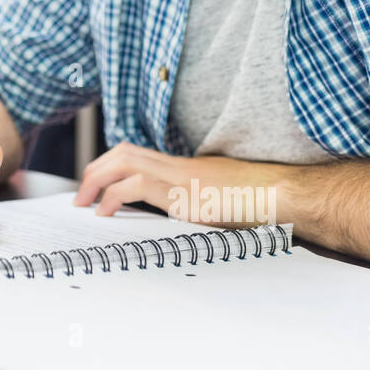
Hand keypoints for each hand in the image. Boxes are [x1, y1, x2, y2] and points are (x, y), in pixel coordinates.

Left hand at [74, 143, 305, 226]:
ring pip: (126, 161)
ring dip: (98, 178)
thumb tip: (183, 217)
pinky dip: (115, 196)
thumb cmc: (264, 204)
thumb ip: (199, 202)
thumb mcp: (223, 201)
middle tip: (80, 194)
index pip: (140, 155)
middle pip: (126, 151)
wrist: (288, 197)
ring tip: (84, 202)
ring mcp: (184, 177)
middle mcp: (182, 166)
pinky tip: (106, 212)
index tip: (96, 185)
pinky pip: (140, 186)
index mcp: (189, 167)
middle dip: (96, 168)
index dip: (112, 166)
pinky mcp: (187, 195)